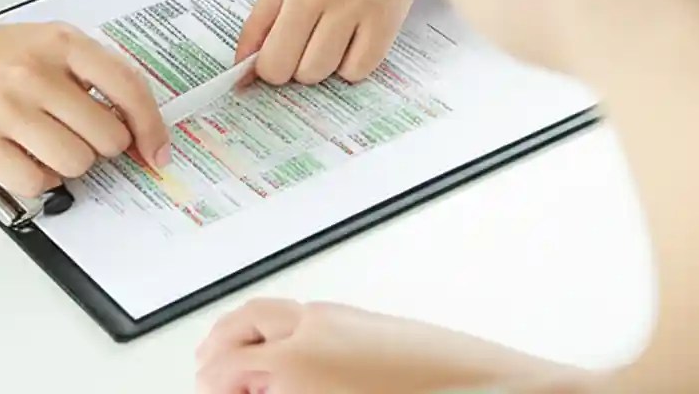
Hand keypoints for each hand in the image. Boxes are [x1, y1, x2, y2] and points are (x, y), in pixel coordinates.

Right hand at [0, 11, 169, 197]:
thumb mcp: (43, 44)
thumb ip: (90, 73)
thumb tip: (138, 123)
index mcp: (60, 42)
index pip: (128, 87)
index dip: (151, 126)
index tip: (157, 150)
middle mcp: (36, 72)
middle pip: (107, 137)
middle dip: (101, 146)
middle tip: (78, 135)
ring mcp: (7, 108)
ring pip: (77, 163)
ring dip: (70, 164)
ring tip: (44, 143)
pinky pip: (38, 181)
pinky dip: (39, 179)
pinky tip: (23, 157)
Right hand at [196, 299, 587, 393]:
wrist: (491, 390)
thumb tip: (253, 392)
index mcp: (294, 361)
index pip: (224, 365)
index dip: (207, 383)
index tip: (207, 391)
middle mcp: (313, 329)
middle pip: (241, 324)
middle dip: (218, 347)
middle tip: (209, 371)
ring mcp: (341, 318)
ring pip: (273, 313)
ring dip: (248, 333)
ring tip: (244, 359)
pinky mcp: (367, 319)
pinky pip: (305, 313)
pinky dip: (282, 328)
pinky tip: (291, 356)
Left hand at [237, 0, 421, 85]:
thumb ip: (265, 17)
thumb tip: (243, 67)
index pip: (261, 46)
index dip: (258, 69)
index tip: (262, 71)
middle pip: (286, 66)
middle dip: (287, 69)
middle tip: (298, 50)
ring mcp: (356, 6)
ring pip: (320, 71)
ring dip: (319, 67)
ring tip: (327, 41)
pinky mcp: (387, 18)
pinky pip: (358, 70)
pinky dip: (351, 67)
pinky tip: (351, 44)